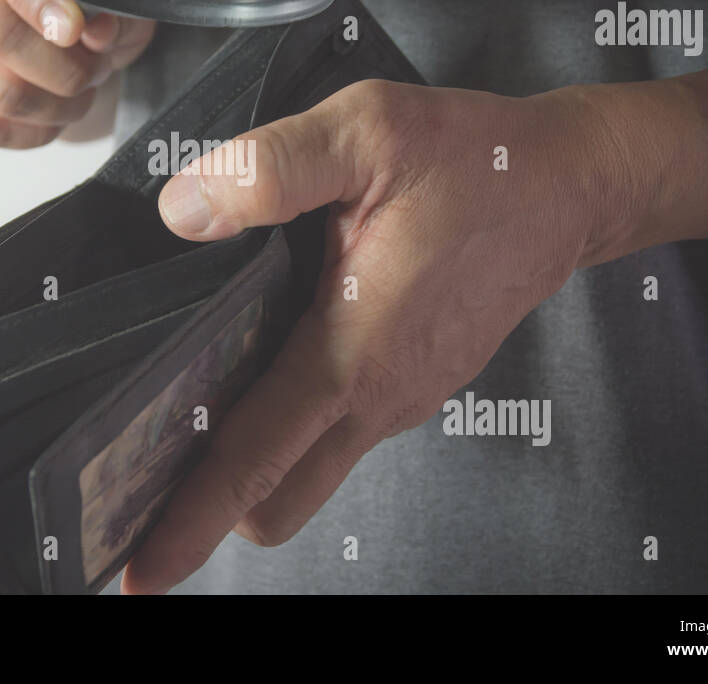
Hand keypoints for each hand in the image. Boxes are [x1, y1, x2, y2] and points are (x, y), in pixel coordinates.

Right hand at [0, 0, 155, 147]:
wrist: (74, 19)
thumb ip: (112, 4)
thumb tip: (98, 32)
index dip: (36, 1)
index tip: (75, 29)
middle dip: (63, 67)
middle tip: (96, 67)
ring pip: (0, 94)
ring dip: (58, 104)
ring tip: (81, 89)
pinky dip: (36, 129)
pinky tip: (57, 112)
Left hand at [122, 78, 629, 592]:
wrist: (569, 186)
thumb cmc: (477, 162)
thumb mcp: (366, 133)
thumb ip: (269, 171)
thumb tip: (184, 211)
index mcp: (357, 353)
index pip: (256, 460)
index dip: (190, 522)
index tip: (140, 574)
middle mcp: (380, 396)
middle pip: (275, 500)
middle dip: (208, 508)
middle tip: (139, 478)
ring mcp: (401, 396)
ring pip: (307, 470)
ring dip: (248, 465)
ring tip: (183, 420)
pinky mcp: (412, 380)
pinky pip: (335, 430)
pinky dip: (287, 424)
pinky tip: (255, 364)